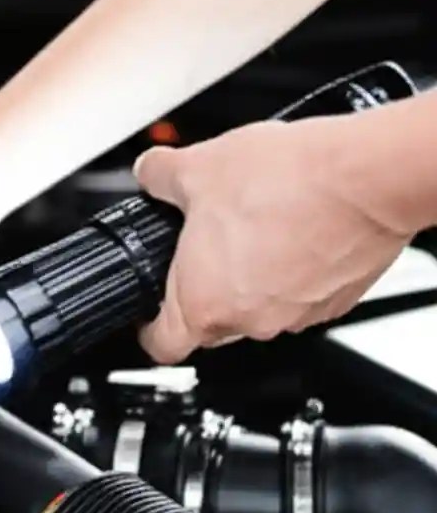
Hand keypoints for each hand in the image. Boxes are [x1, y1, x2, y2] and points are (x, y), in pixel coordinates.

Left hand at [134, 118, 412, 363]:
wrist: (365, 178)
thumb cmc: (287, 182)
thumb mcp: (197, 167)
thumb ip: (158, 176)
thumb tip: (149, 172)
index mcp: (202, 301)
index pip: (162, 345)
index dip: (148, 330)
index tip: (147, 315)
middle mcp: (250, 319)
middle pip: (210, 326)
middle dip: (200, 292)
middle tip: (200, 250)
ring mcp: (296, 315)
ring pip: (256, 310)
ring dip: (248, 279)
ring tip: (252, 227)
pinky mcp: (335, 302)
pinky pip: (297, 297)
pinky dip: (288, 272)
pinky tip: (289, 232)